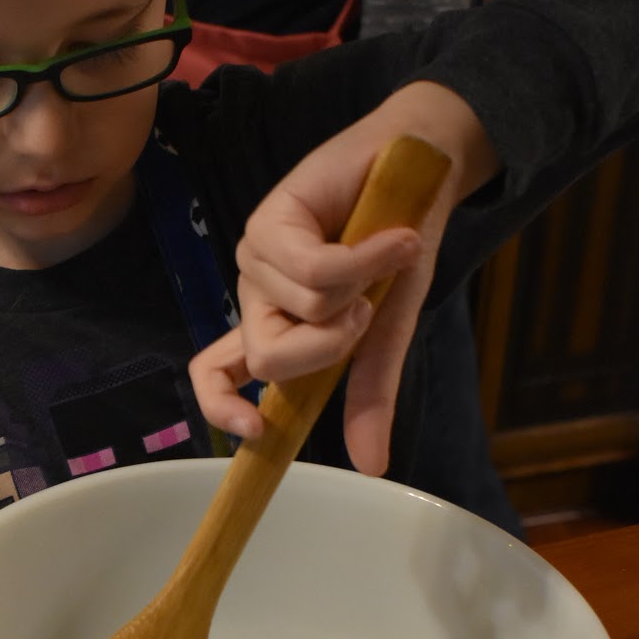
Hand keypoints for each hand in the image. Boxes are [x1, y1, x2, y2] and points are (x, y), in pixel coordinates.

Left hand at [189, 82, 498, 473]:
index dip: (222, 407)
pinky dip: (367, 262)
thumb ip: (369, 394)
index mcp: (275, 328)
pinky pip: (317, 271)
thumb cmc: (396, 247)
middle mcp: (258, 297)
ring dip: (361, 290)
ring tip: (380, 253)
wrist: (421, 172)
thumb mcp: (386, 331)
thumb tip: (372, 466)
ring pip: (304, 311)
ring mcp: (259, 258)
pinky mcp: (271, 219)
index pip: (217, 374)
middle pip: (267, 358)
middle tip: (366, 311)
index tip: (259, 429)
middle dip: (331, 345)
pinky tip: (390, 238)